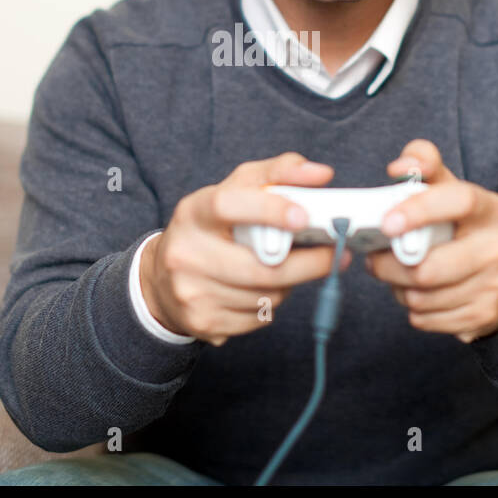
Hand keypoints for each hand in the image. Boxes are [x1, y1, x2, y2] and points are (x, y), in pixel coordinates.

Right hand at [140, 152, 350, 345]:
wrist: (162, 280)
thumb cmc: (210, 228)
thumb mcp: (235, 191)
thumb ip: (277, 174)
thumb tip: (321, 174)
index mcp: (193, 212)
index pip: (229, 206)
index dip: (269, 210)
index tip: (305, 217)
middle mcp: (186, 253)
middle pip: (259, 268)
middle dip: (308, 264)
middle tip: (335, 255)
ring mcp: (192, 292)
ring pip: (265, 296)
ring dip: (289, 285)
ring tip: (290, 269)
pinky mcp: (202, 323)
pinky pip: (257, 318)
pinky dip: (272, 304)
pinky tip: (265, 290)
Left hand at [366, 139, 497, 342]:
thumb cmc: (463, 228)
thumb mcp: (450, 190)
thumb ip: (424, 165)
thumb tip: (398, 167)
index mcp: (490, 209)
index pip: (459, 201)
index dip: (420, 209)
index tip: (386, 223)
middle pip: (429, 267)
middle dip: (389, 266)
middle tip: (374, 259)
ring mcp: (495, 286)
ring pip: (422, 297)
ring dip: (399, 289)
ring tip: (400, 276)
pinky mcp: (484, 317)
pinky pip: (426, 319)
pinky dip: (413, 309)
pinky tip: (419, 294)